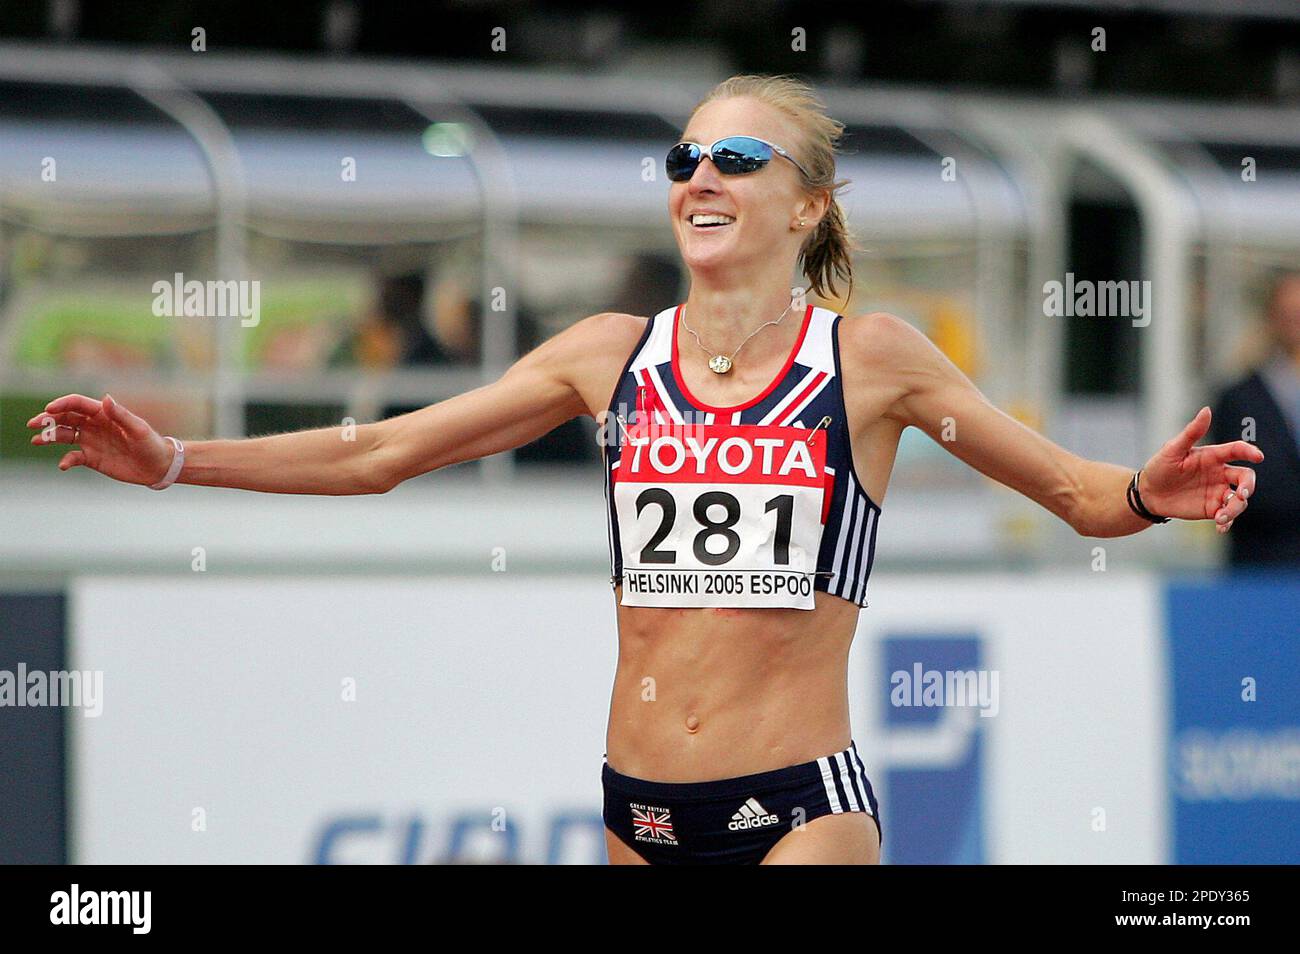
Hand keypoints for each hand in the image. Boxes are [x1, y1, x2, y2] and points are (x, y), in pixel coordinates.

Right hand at [27, 393, 175, 486]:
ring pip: (64, 435)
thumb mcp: (137, 429)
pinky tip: (64, 465)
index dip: (62, 404)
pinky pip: (73, 457)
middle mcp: (94, 426)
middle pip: (65, 418)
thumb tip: (106, 399)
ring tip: (36, 441)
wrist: (158, 466)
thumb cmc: (151, 444)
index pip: (78, 404)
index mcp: (104, 415)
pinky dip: (66, 460)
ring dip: (48, 437)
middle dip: (47, 419)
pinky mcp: (91, 458)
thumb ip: (121, 415)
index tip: (49, 409)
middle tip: (33, 424)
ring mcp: (91, 441)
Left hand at [1139, 406, 1262, 532]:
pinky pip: (1228, 516)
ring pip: (1240, 499)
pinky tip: (1221, 527)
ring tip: (1222, 517)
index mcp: (1213, 456)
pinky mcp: (1212, 508)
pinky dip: (1229, 522)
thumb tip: (1207, 410)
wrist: (1147, 493)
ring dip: (1236, 508)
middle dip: (1248, 486)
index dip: (1249, 452)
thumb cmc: (1159, 467)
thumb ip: (1192, 432)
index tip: (1258, 456)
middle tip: (1241, 494)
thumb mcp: (1173, 449)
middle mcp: (1220, 473)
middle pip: (1246, 478)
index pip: (1237, 450)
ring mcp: (1218, 492)